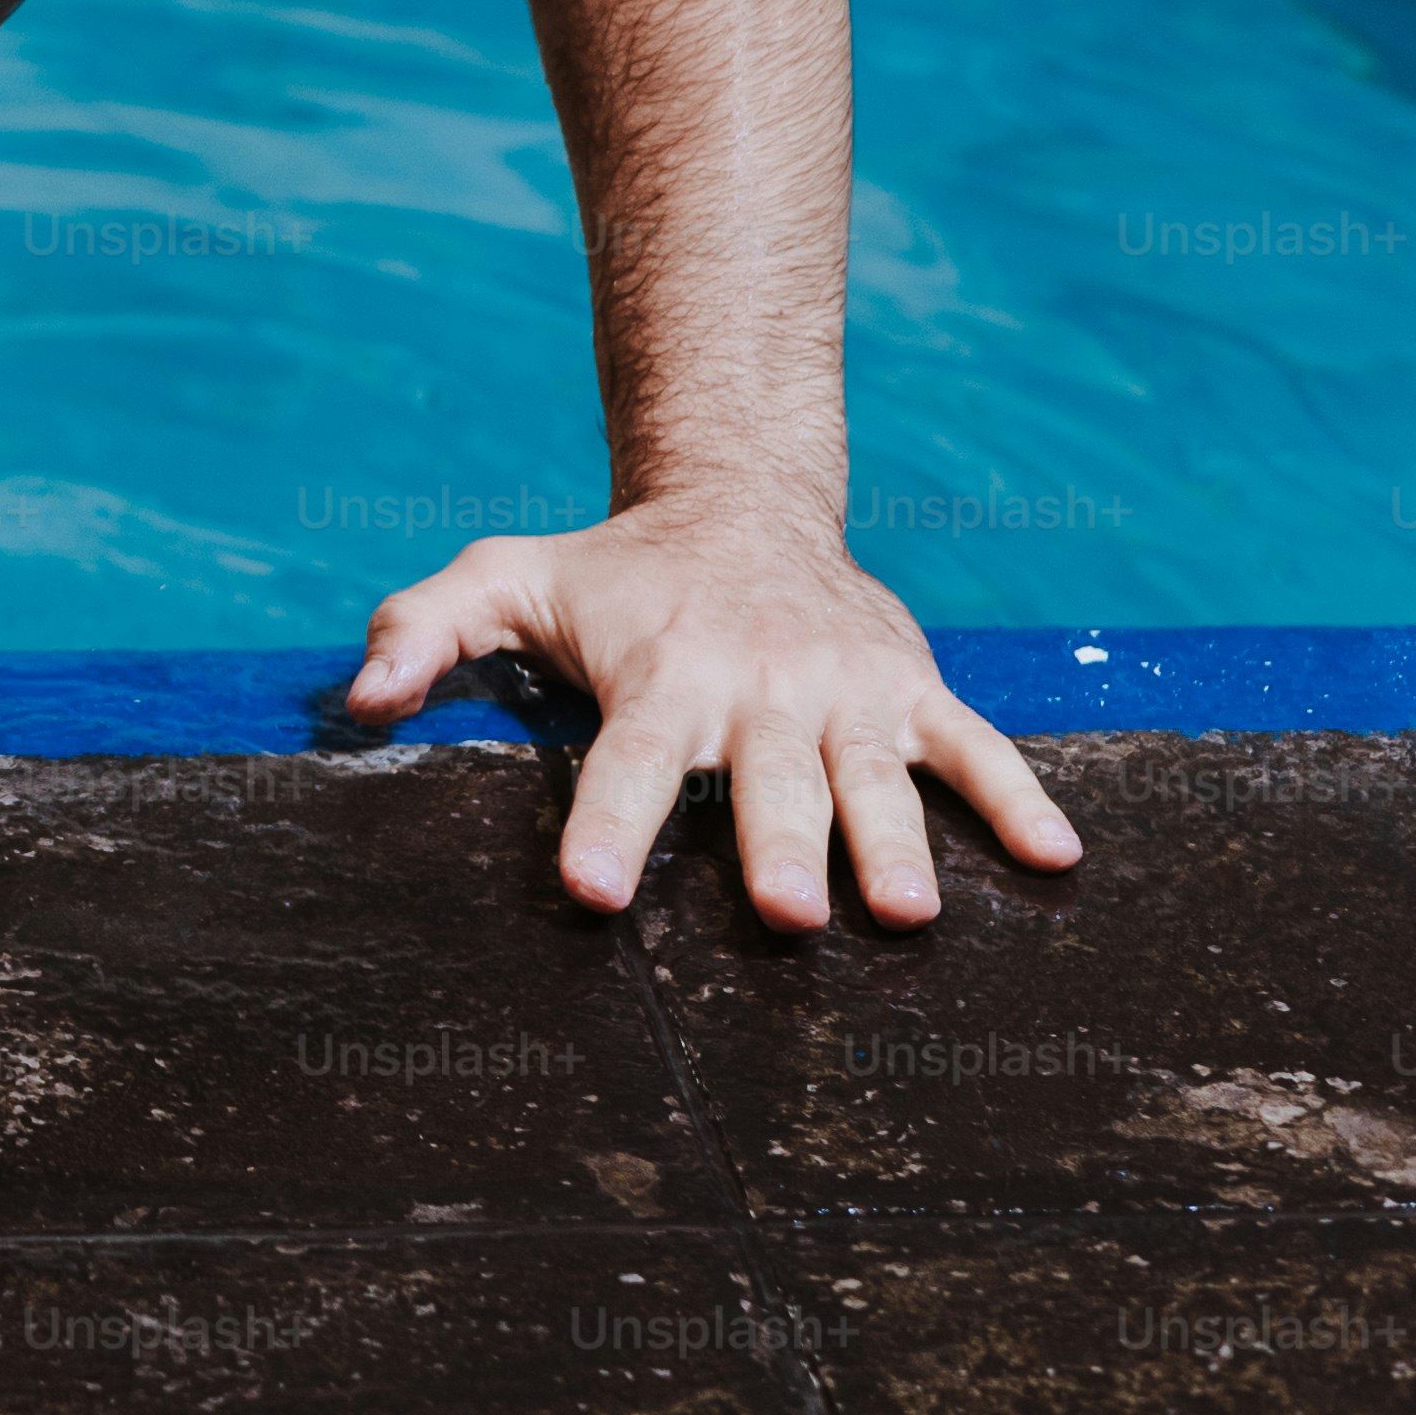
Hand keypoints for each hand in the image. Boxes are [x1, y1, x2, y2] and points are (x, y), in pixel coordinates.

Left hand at [340, 497, 1079, 929]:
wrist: (742, 499)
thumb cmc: (612, 572)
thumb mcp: (503, 577)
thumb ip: (422, 630)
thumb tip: (354, 701)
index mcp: (662, 674)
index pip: (628, 759)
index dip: (609, 823)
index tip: (593, 892)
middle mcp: (759, 687)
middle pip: (769, 781)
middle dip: (779, 843)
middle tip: (790, 915)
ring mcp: (846, 693)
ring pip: (875, 776)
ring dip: (896, 842)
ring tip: (909, 913)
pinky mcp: (911, 692)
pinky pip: (976, 747)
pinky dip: (1019, 797)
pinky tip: (1061, 857)